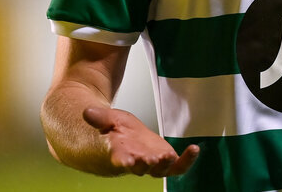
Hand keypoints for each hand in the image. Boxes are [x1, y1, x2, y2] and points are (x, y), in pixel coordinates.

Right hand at [83, 107, 198, 176]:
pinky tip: (194, 149)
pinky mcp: (162, 160)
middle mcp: (133, 162)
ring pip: (158, 169)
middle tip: (154, 157)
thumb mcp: (104, 118)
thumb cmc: (108, 131)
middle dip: (146, 163)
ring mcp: (149, 163)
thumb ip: (98, 117)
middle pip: (140, 166)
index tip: (124, 160)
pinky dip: (186, 161)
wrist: (113, 140)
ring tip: (168, 155)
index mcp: (116, 153)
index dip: (122, 161)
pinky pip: (175, 166)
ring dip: (164, 163)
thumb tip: (87, 112)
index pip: (118, 160)